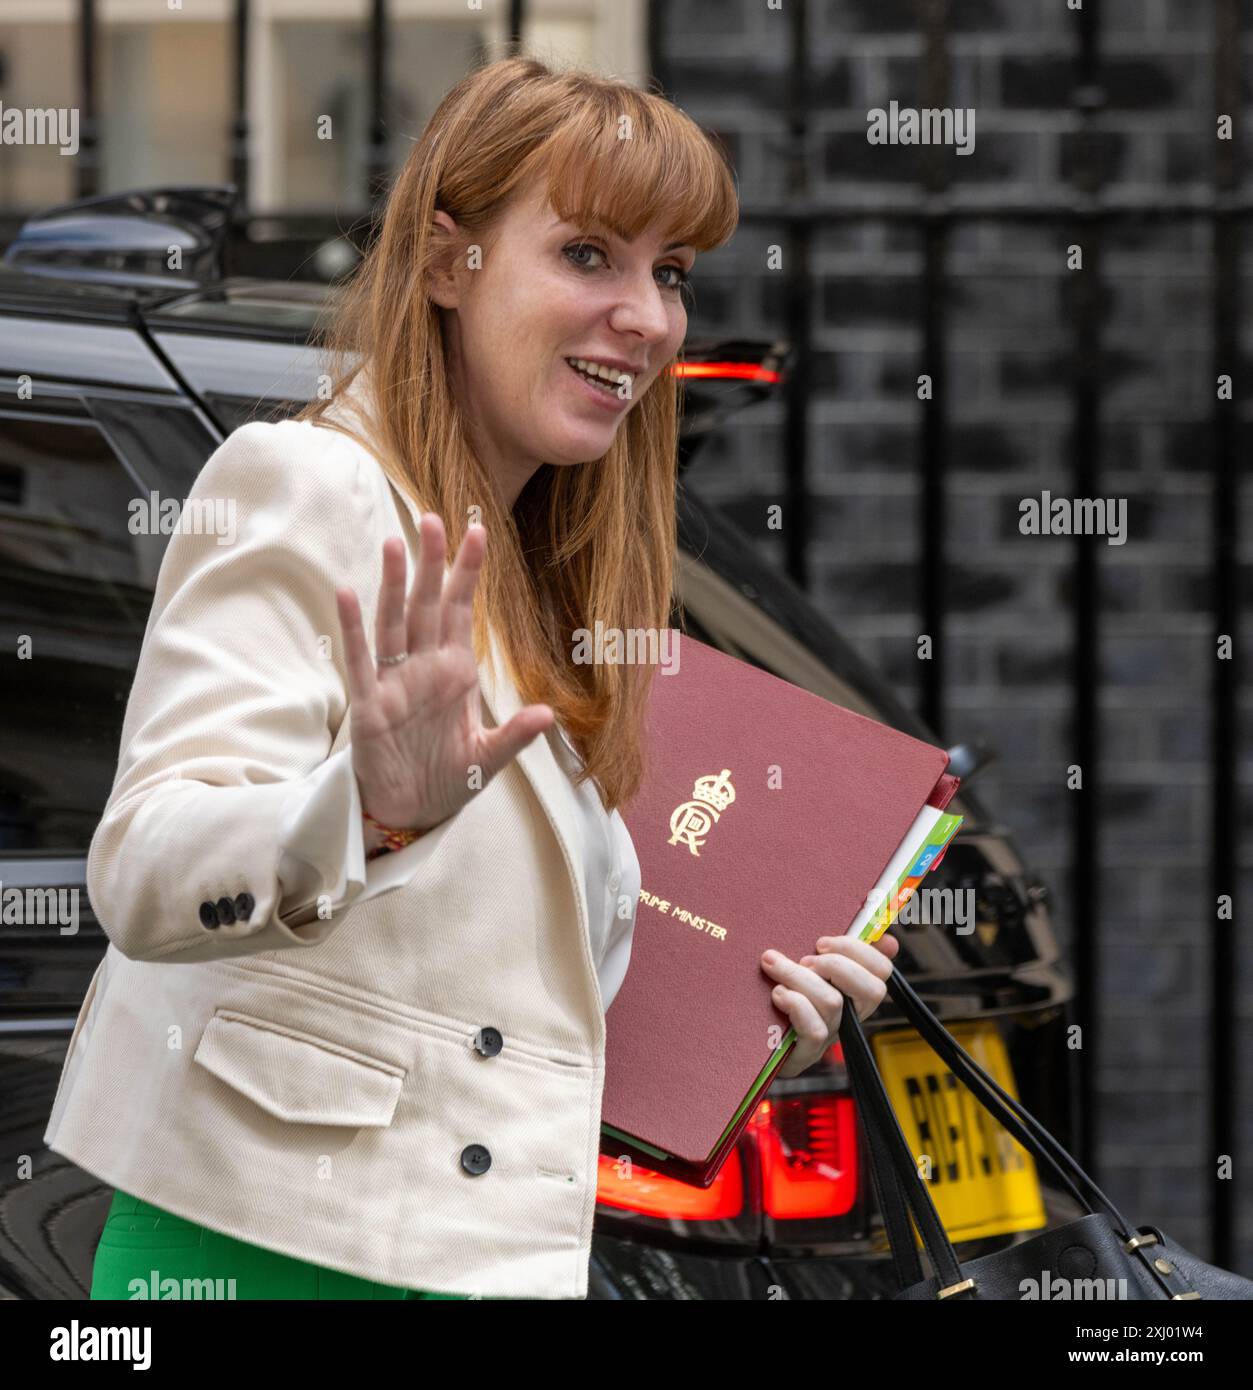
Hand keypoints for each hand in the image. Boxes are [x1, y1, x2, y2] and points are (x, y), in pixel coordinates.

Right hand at [335, 515, 554, 830]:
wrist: (410, 812)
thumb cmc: (448, 780)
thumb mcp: (488, 760)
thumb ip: (515, 735)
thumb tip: (547, 715)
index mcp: (456, 672)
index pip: (464, 611)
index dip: (469, 573)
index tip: (478, 532)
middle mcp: (424, 668)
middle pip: (428, 604)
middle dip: (432, 563)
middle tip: (431, 517)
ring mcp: (394, 682)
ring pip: (393, 622)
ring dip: (392, 584)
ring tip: (393, 544)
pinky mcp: (368, 704)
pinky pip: (359, 661)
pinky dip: (353, 629)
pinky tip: (347, 594)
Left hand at [761, 931, 899, 1078]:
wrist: (747, 1037)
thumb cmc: (781, 993)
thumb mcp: (808, 966)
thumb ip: (838, 951)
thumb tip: (887, 940)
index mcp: (854, 990)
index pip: (882, 970)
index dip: (859, 950)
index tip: (821, 943)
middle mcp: (848, 1015)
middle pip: (872, 990)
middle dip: (837, 965)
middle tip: (806, 959)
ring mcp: (829, 1036)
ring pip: (833, 1003)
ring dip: (801, 977)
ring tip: (776, 966)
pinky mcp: (805, 1053)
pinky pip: (814, 1030)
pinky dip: (795, 1004)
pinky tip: (778, 994)